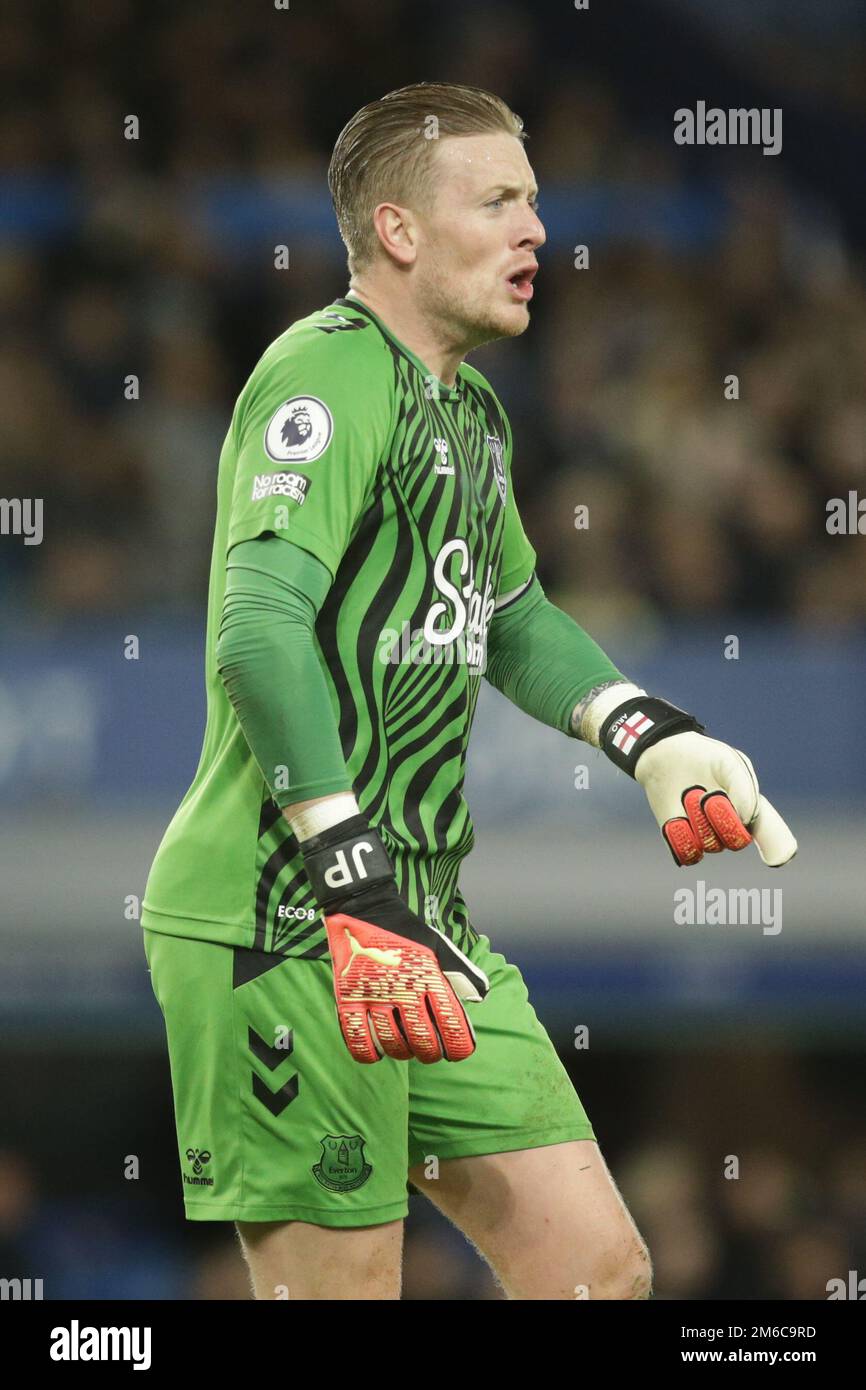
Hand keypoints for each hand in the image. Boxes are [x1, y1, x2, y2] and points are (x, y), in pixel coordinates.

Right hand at [323, 882, 488, 1063]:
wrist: (365, 908)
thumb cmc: (406, 932)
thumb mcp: (439, 946)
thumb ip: (460, 972)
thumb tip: (479, 996)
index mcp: (429, 977)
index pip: (451, 1025)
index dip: (459, 1046)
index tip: (458, 1051)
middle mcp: (403, 989)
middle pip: (423, 1041)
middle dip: (431, 1053)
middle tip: (431, 1051)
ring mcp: (373, 995)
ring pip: (393, 1044)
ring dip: (403, 1052)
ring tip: (406, 1047)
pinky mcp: (347, 997)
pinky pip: (357, 1038)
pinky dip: (369, 1052)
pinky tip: (379, 1049)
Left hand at [634, 731, 797, 866]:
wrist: (665, 754)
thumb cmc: (701, 757)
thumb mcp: (728, 762)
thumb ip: (744, 789)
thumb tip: (746, 821)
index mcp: (749, 808)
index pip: (770, 834)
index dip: (778, 847)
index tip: (776, 858)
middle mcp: (731, 826)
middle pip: (736, 841)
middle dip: (721, 818)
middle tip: (708, 795)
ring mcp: (706, 836)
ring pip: (709, 844)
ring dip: (697, 818)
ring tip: (689, 795)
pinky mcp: (681, 840)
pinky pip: (687, 853)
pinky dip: (680, 837)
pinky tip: (676, 819)